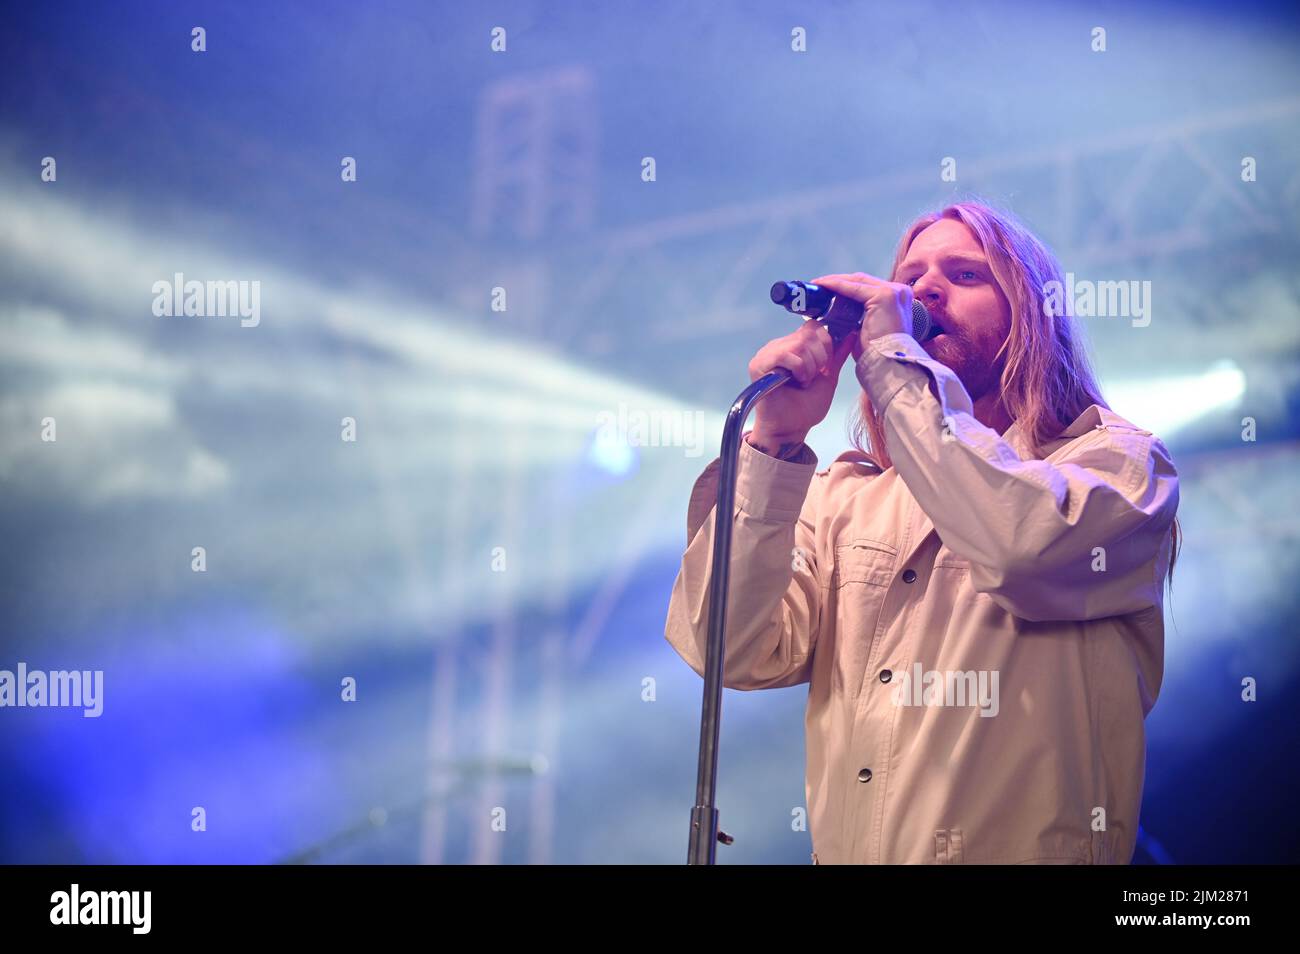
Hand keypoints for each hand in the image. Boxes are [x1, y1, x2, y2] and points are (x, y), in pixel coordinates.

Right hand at [747, 318, 856, 443]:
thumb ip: (836, 356)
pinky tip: (794, 382)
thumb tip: (850, 335)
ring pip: (799, 343)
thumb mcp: (828, 378)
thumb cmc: (806, 408)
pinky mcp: (759, 364)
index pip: (813, 326)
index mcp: (793, 346)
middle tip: (811, 378)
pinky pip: (785, 355)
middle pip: (808, 333)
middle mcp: (779, 345)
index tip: (824, 367)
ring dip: (808, 367)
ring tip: (802, 382)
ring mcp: (767, 353)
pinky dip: (797, 370)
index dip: (825, 343)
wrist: (791, 429)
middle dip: (818, 358)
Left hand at [811, 272, 912, 354]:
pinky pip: (854, 287)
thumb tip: (838, 314)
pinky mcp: (884, 295)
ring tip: (818, 285)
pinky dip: (836, 285)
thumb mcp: (867, 330)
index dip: (847, 286)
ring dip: (835, 282)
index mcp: (898, 299)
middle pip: (863, 281)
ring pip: (857, 281)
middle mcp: (900, 292)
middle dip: (839, 282)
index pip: (868, 287)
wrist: (887, 364)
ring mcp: (894, 292)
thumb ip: (859, 318)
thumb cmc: (877, 353)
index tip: (828, 289)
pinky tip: (823, 285)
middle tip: (819, 285)